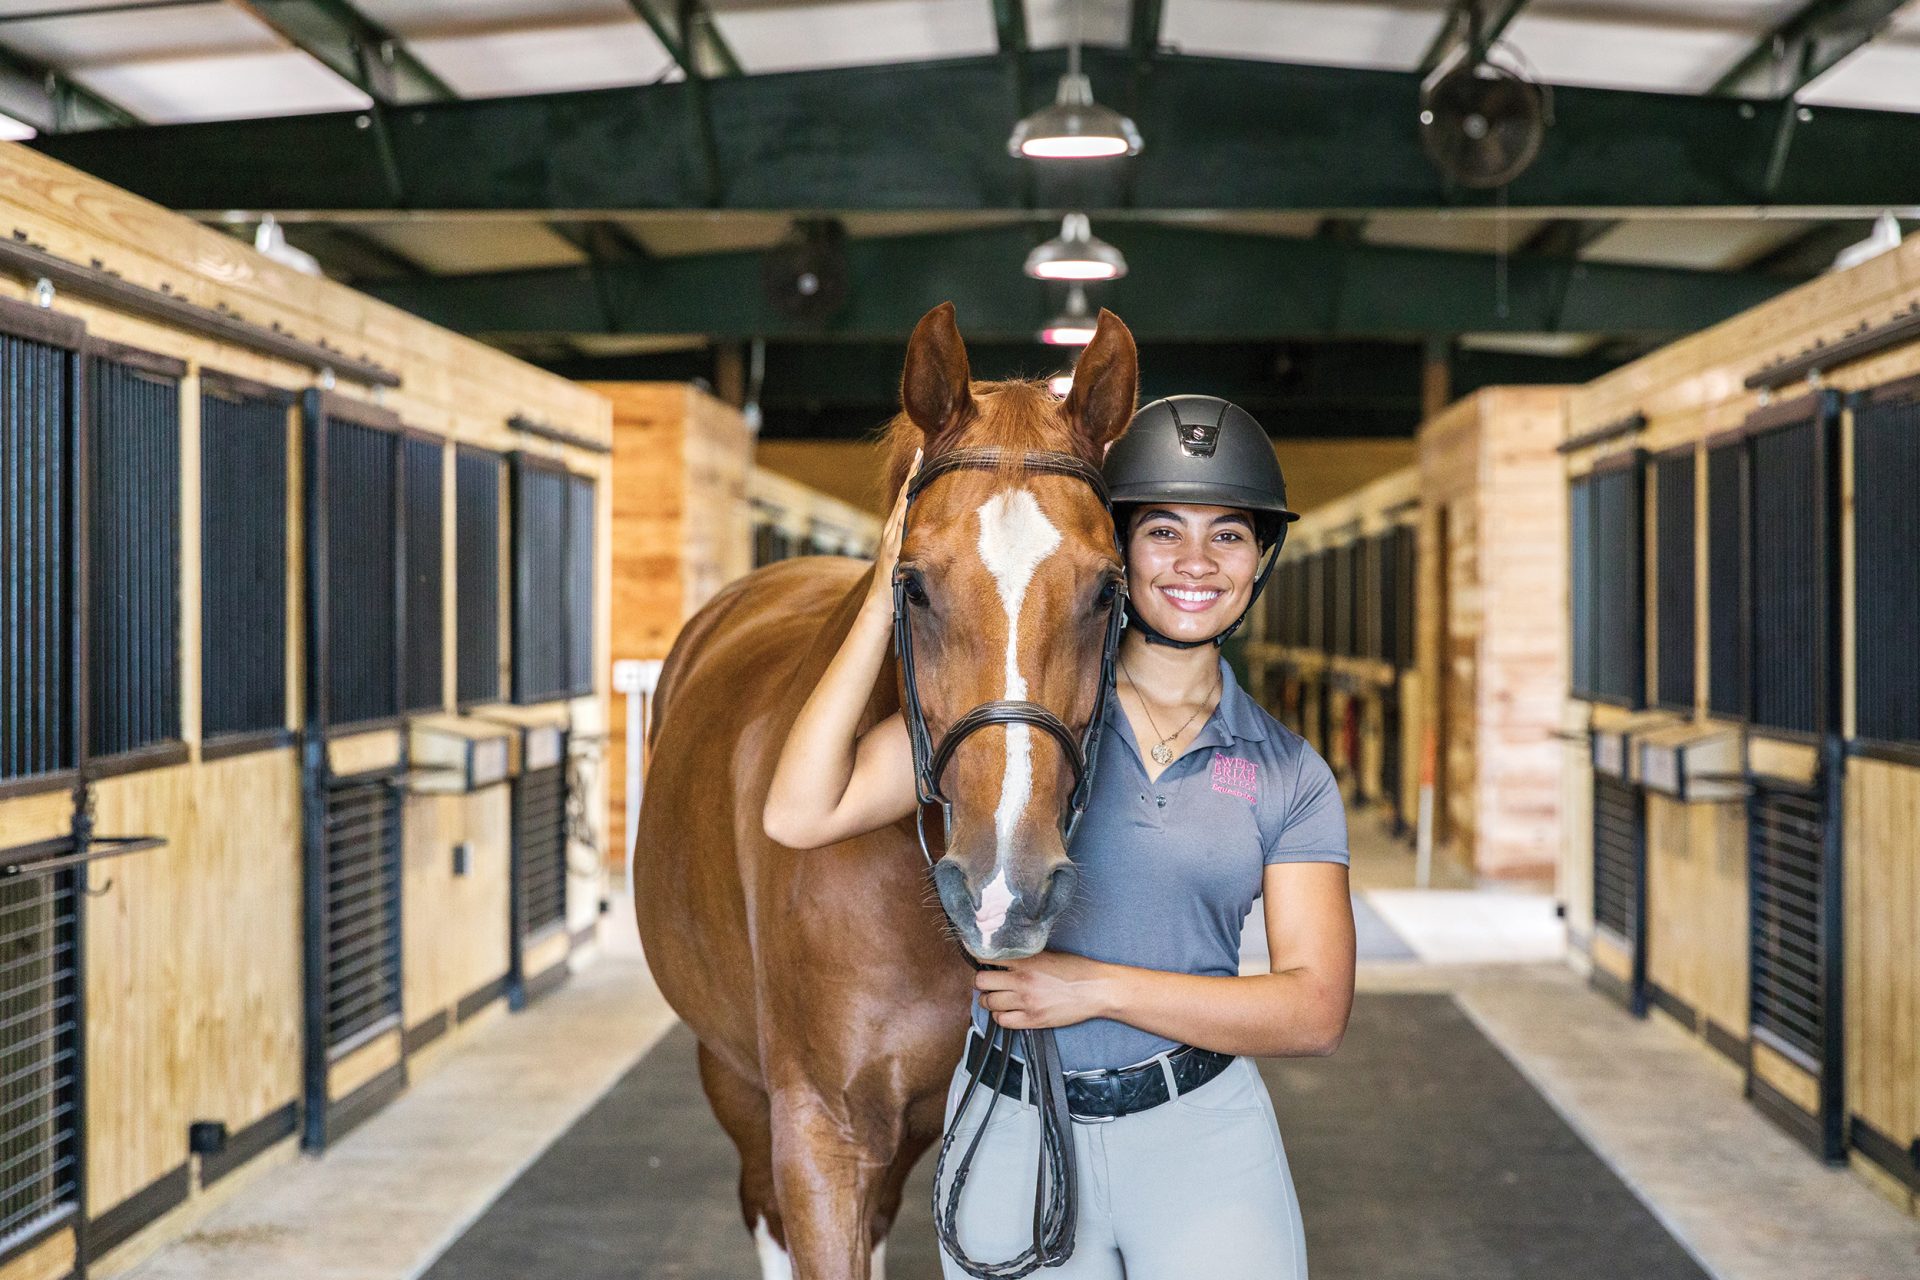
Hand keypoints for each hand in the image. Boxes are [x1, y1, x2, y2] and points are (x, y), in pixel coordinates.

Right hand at [864, 448, 920, 618]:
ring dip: (909, 485)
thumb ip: (913, 553)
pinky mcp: (892, 548)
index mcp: (895, 536)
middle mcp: (891, 533)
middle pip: (902, 498)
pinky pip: (899, 524)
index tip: (922, 462)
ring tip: (918, 464)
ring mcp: (891, 539)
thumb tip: (929, 546)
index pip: (905, 503)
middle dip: (912, 475)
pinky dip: (903, 508)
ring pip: (901, 505)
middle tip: (921, 453)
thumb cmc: (895, 591)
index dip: (913, 483)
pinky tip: (910, 494)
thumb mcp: (906, 566)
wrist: (880, 608)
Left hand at [974, 951, 1115, 1029]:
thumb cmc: (1076, 969)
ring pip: (988, 1002)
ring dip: (989, 999)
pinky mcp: (1033, 1020)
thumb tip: (1002, 958)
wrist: (1095, 990)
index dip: (978, 958)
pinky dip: (1000, 1016)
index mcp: (1026, 960)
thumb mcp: (1048, 954)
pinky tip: (1007, 1011)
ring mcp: (1026, 1002)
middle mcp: (1022, 980)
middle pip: (981, 981)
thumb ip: (1024, 957)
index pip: (986, 957)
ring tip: (996, 997)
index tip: (979, 960)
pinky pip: (1002, 1021)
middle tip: (988, 981)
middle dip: (982, 981)